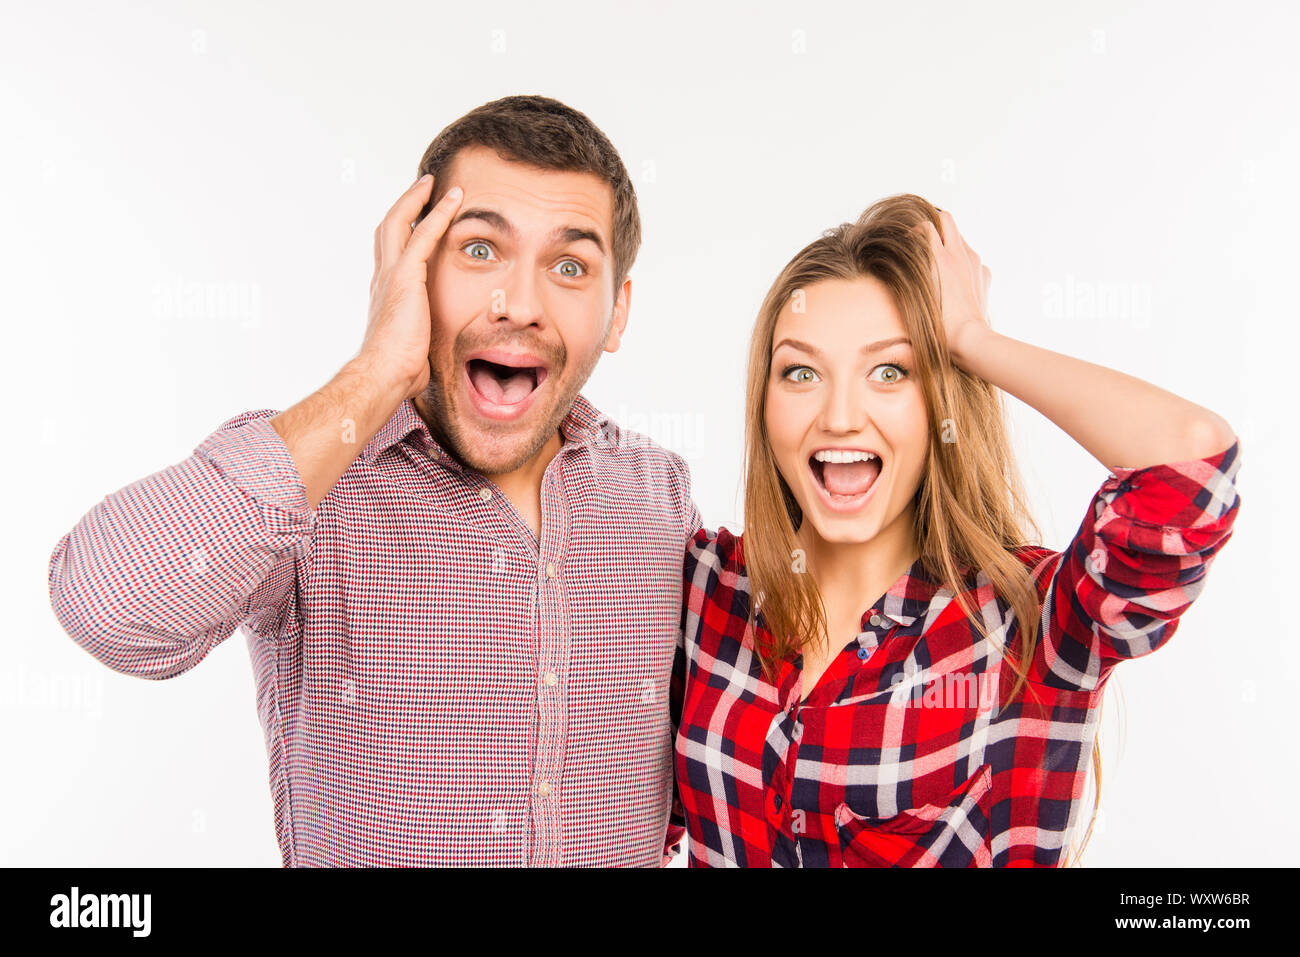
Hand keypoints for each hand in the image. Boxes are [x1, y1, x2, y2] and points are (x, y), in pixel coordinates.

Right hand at [359, 174, 463, 398]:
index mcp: (385, 295)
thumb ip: (420, 341)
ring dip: (417, 199)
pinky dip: (438, 212)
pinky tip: (454, 197)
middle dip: (404, 205)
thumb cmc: (398, 371)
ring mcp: (391, 274)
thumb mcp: (413, 350)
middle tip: (422, 188)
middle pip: (388, 228)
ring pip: (399, 222)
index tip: (416, 220)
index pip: (391, 254)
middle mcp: (383, 278)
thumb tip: (429, 359)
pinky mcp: (406, 275)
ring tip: (434, 182)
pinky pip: (424, 233)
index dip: (402, 234)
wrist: (384, 374)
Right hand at [917, 209, 991, 364]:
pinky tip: (954, 279)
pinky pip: (972, 259)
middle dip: (934, 224)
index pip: (926, 226)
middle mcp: (960, 255)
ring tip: (938, 262)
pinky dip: (962, 262)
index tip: (908, 240)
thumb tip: (900, 261)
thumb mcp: (917, 295)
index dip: (913, 230)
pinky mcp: (984, 274)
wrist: (969, 338)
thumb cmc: (940, 324)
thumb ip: (909, 272)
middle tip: (924, 237)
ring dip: (948, 243)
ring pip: (960, 239)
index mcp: (941, 259)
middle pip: (947, 220)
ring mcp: (975, 263)